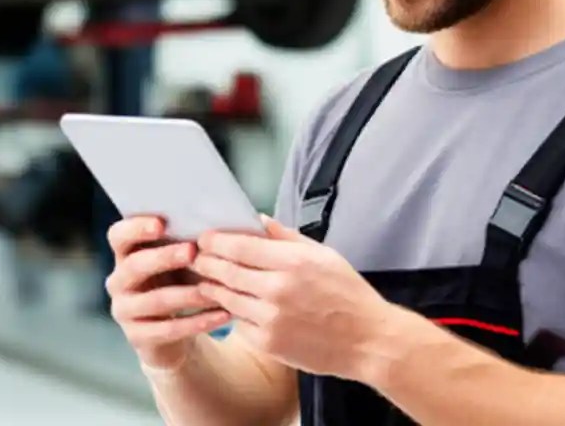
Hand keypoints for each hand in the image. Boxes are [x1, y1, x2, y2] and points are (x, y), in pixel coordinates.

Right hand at [105, 216, 232, 370]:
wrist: (174, 332)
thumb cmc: (179, 283)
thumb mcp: (180, 262)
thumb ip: (188, 242)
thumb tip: (216, 229)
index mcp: (125, 254)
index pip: (118, 235)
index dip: (135, 227)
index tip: (161, 223)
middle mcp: (118, 281)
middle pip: (134, 266)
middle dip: (164, 257)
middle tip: (192, 251)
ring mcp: (124, 310)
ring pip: (155, 301)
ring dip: (188, 294)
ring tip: (216, 290)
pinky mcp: (137, 337)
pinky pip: (169, 330)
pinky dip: (199, 322)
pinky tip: (223, 315)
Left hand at [191, 215, 395, 380]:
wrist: (368, 341)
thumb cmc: (347, 294)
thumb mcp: (323, 255)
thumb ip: (286, 237)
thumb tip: (257, 220)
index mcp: (293, 262)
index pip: (240, 246)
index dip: (215, 240)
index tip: (204, 237)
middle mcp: (279, 290)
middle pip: (226, 271)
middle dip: (205, 262)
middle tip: (196, 257)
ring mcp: (272, 319)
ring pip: (227, 298)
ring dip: (212, 288)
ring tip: (206, 279)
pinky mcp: (269, 343)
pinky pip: (239, 324)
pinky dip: (233, 313)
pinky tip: (229, 305)